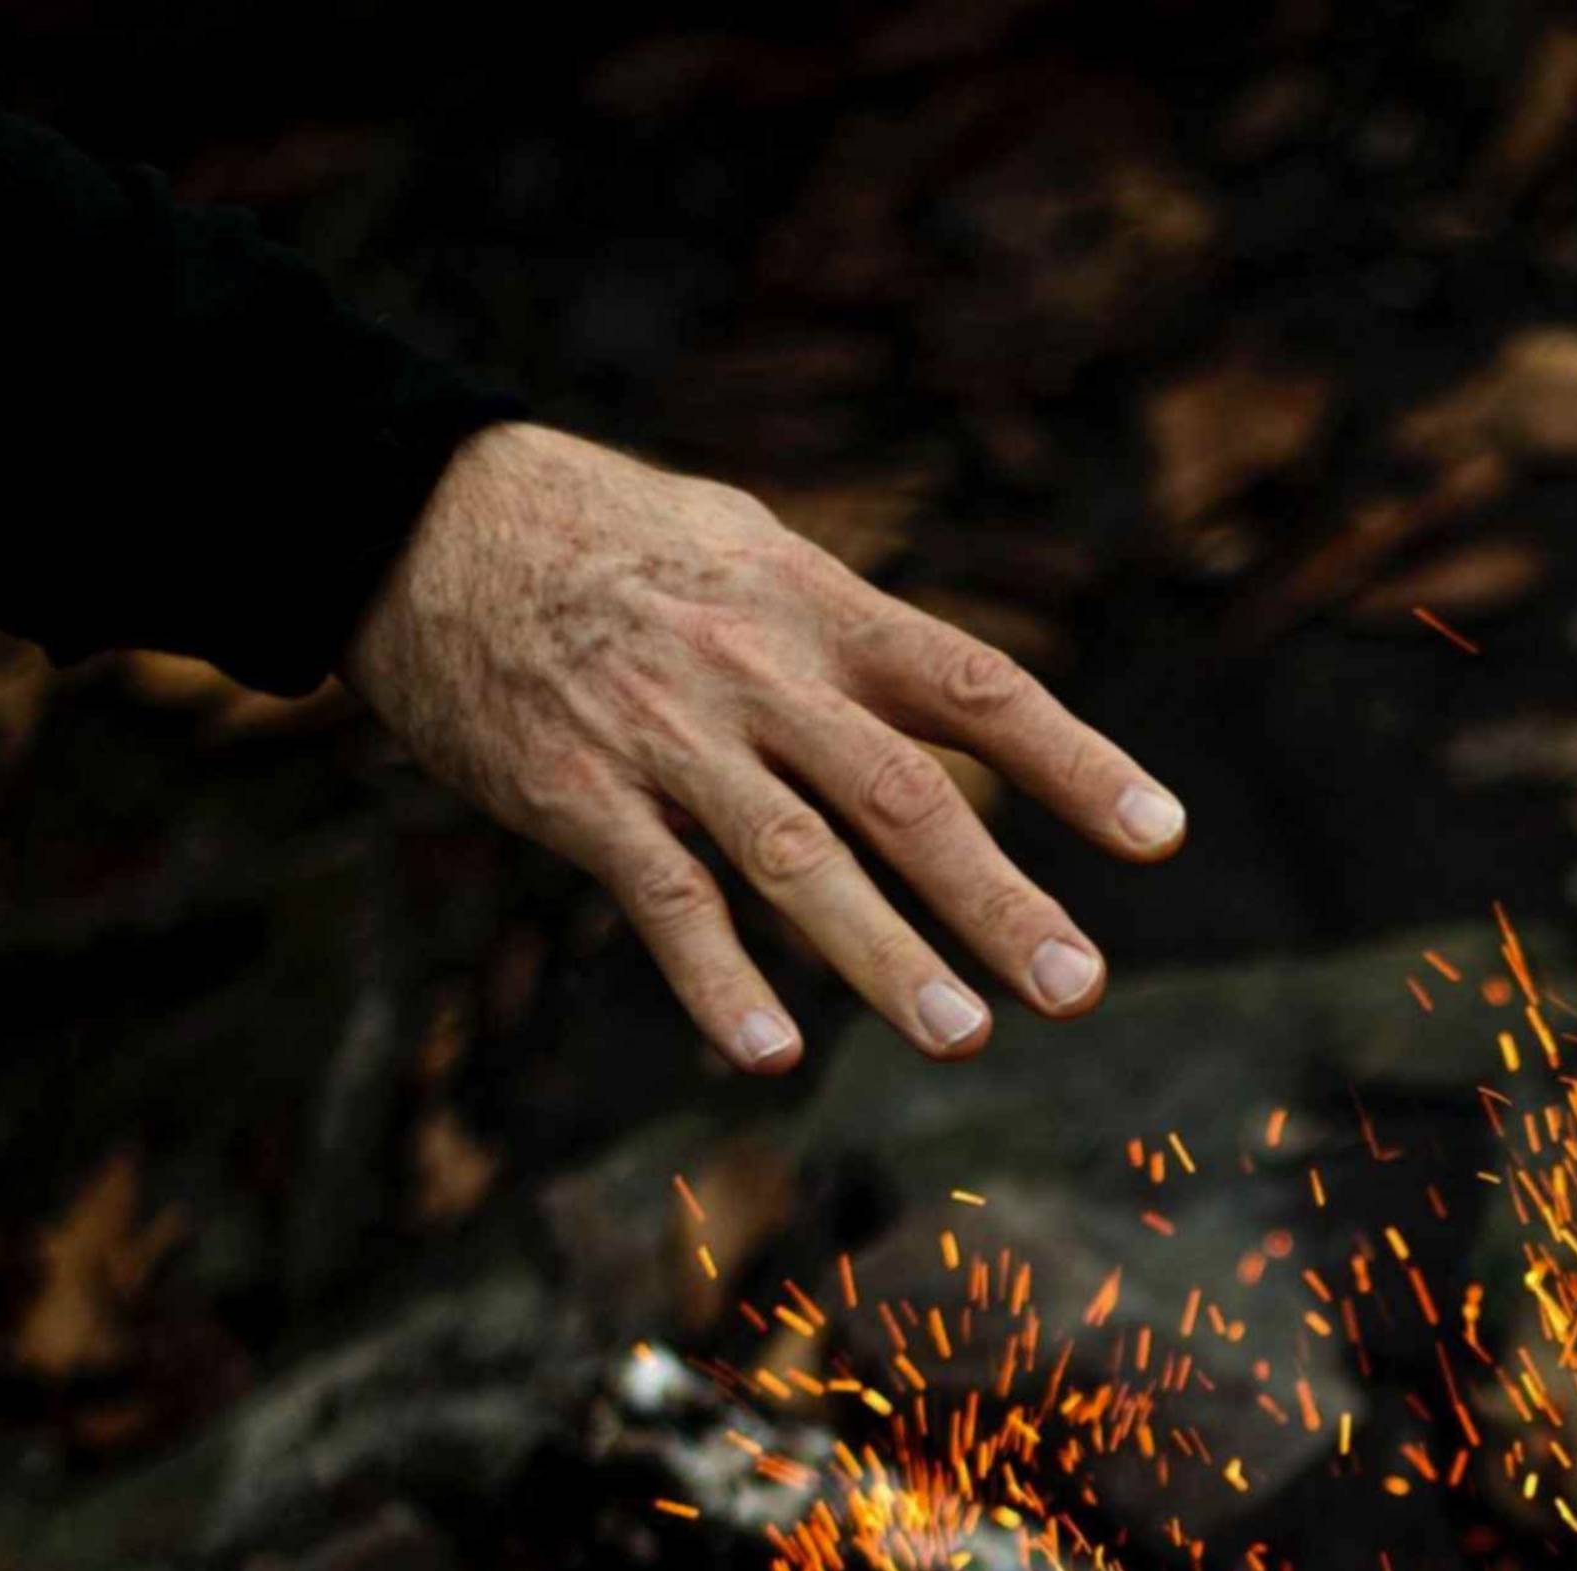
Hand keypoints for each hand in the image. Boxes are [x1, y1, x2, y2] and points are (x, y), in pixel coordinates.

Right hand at [346, 423, 1183, 1072]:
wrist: (417, 510)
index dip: (1073, 760)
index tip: (1160, 834)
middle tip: (1079, 989)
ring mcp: (665, 736)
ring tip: (964, 1040)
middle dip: (998, 898)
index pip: (975, 685)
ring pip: (794, 858)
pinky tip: (766, 1055)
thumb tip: (955, 713)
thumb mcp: (748, 546)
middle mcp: (758, 672)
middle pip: (904, 793)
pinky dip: (715, 980)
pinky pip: (661, 896)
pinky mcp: (573, 792)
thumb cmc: (611, 539)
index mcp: (818, 607)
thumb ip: (848, 636)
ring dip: (883, 958)